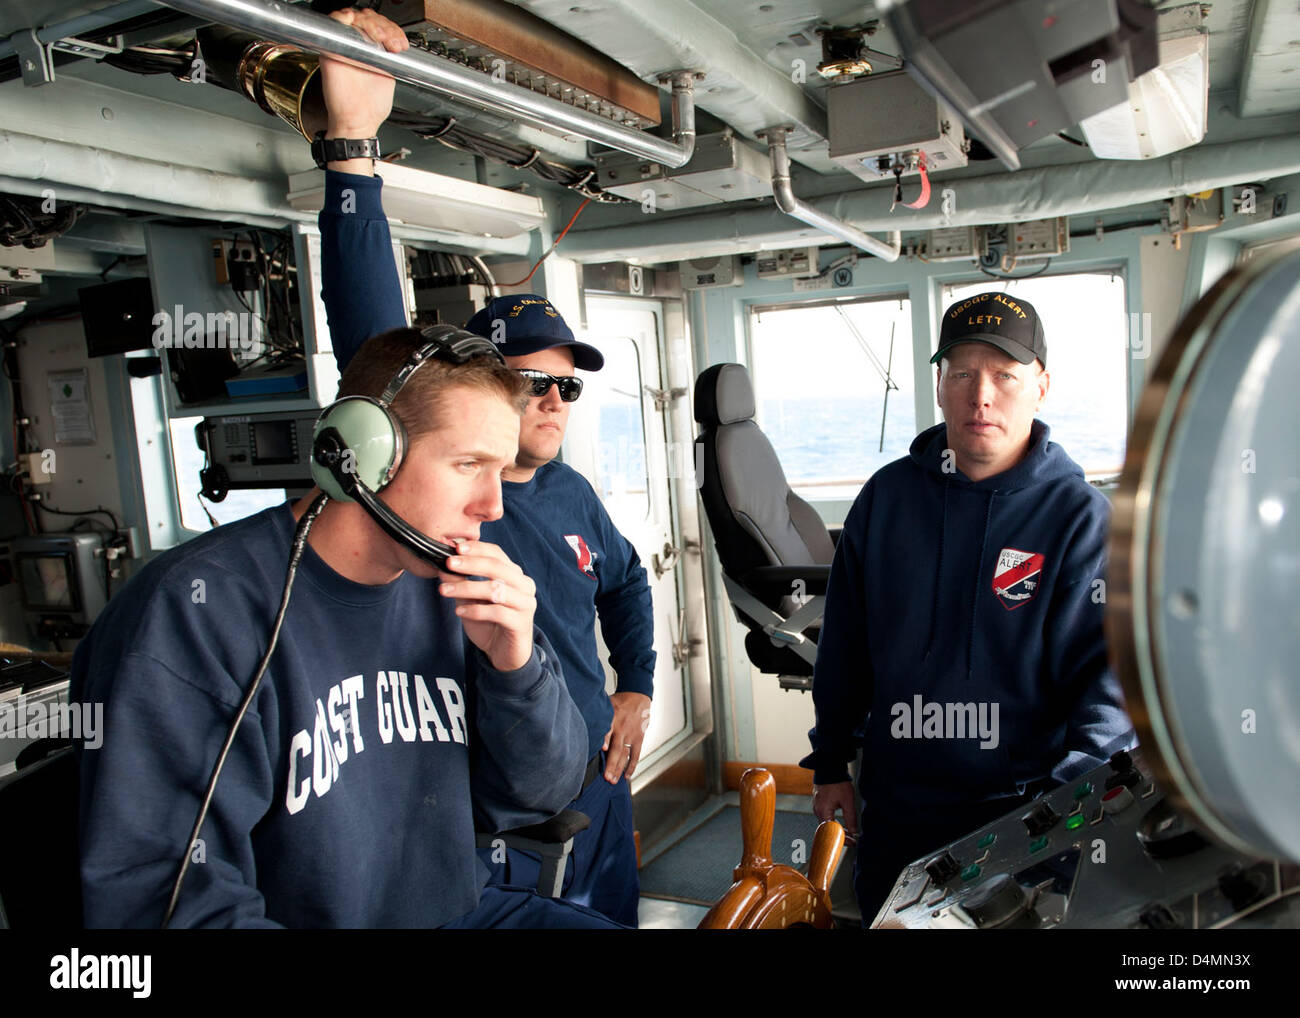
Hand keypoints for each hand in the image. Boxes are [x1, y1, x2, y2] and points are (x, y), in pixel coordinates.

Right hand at [320, 8, 408, 141]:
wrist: (358, 122)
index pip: (379, 26)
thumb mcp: (388, 77)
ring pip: (354, 17)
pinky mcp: (330, 50)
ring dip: (371, 23)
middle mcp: (355, 47)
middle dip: (384, 25)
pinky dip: (345, 18)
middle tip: (392, 42)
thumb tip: (397, 43)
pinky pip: (334, 23)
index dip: (391, 29)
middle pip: (367, 18)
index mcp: (369, 52)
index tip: (401, 45)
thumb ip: (389, 58)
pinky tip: (359, 27)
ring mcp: (342, 46)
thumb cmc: (370, 108)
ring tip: (383, 38)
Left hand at [437, 540, 536, 673]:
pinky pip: (497, 612)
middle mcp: (524, 586)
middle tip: (449, 563)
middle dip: (471, 564)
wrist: (503, 653)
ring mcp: (526, 604)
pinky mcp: (521, 623)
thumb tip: (442, 565)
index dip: (477, 549)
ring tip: (444, 591)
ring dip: (467, 588)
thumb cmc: (489, 622)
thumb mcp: (471, 599)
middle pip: (497, 567)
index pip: (497, 554)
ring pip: (496, 589)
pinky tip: (459, 611)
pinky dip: (475, 610)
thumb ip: (460, 582)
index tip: (455, 548)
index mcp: (514, 575)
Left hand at [602, 691, 651, 782]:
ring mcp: (631, 734)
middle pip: (616, 748)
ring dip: (619, 768)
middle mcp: (622, 728)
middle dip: (611, 764)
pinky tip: (626, 776)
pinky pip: (636, 754)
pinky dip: (632, 766)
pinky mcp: (639, 738)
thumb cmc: (619, 701)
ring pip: (625, 754)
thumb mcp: (605, 703)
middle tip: (606, 777)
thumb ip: (596, 715)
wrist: (638, 695)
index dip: (605, 740)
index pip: (608, 730)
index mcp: (612, 718)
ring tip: (613, 780)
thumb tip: (577, 719)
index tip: (602, 750)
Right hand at [812, 781, 858, 837]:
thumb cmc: (837, 783)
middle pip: (827, 830)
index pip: (831, 833)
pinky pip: (824, 817)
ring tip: (848, 833)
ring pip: (826, 824)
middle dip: (840, 835)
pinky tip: (840, 823)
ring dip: (836, 829)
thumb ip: (850, 818)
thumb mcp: (848, 801)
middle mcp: (817, 811)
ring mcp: (816, 806)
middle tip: (852, 839)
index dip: (842, 839)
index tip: (852, 842)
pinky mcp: (818, 802)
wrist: (829, 767)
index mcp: (823, 812)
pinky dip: (832, 822)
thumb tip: (854, 832)